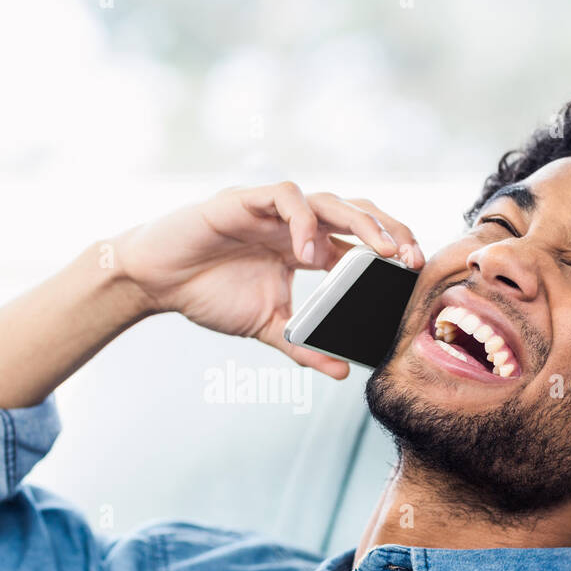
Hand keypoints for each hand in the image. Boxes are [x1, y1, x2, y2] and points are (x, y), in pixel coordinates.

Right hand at [110, 181, 423, 378]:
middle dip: (390, 231)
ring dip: (362, 222)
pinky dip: (302, 221)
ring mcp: (273, 210)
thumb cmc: (208, 295)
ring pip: (329, 201)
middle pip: (356, 214)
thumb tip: (343, 372)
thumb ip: (305, 346)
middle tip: (411, 259)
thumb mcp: (267, 327)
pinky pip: (286, 197)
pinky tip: (309, 251)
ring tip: (383, 249)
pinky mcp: (245, 200)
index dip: (390, 252)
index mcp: (306, 250)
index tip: (414, 275)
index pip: (360, 241)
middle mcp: (296, 225)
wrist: (157, 282)